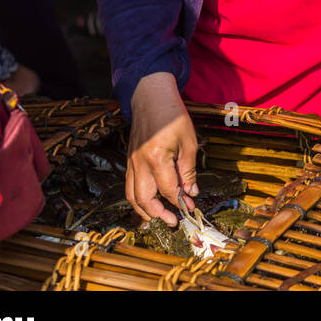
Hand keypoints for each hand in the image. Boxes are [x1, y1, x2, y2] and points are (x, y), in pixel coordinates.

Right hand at [126, 72, 197, 224]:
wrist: (150, 98)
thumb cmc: (173, 116)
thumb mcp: (188, 142)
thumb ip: (188, 170)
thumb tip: (191, 193)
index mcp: (157, 157)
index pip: (168, 189)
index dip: (180, 202)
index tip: (190, 208)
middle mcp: (139, 163)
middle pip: (143, 199)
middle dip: (158, 214)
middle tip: (172, 221)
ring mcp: (131, 162)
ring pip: (131, 195)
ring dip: (144, 210)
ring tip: (158, 218)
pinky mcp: (129, 160)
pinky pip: (130, 185)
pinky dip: (138, 198)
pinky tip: (149, 202)